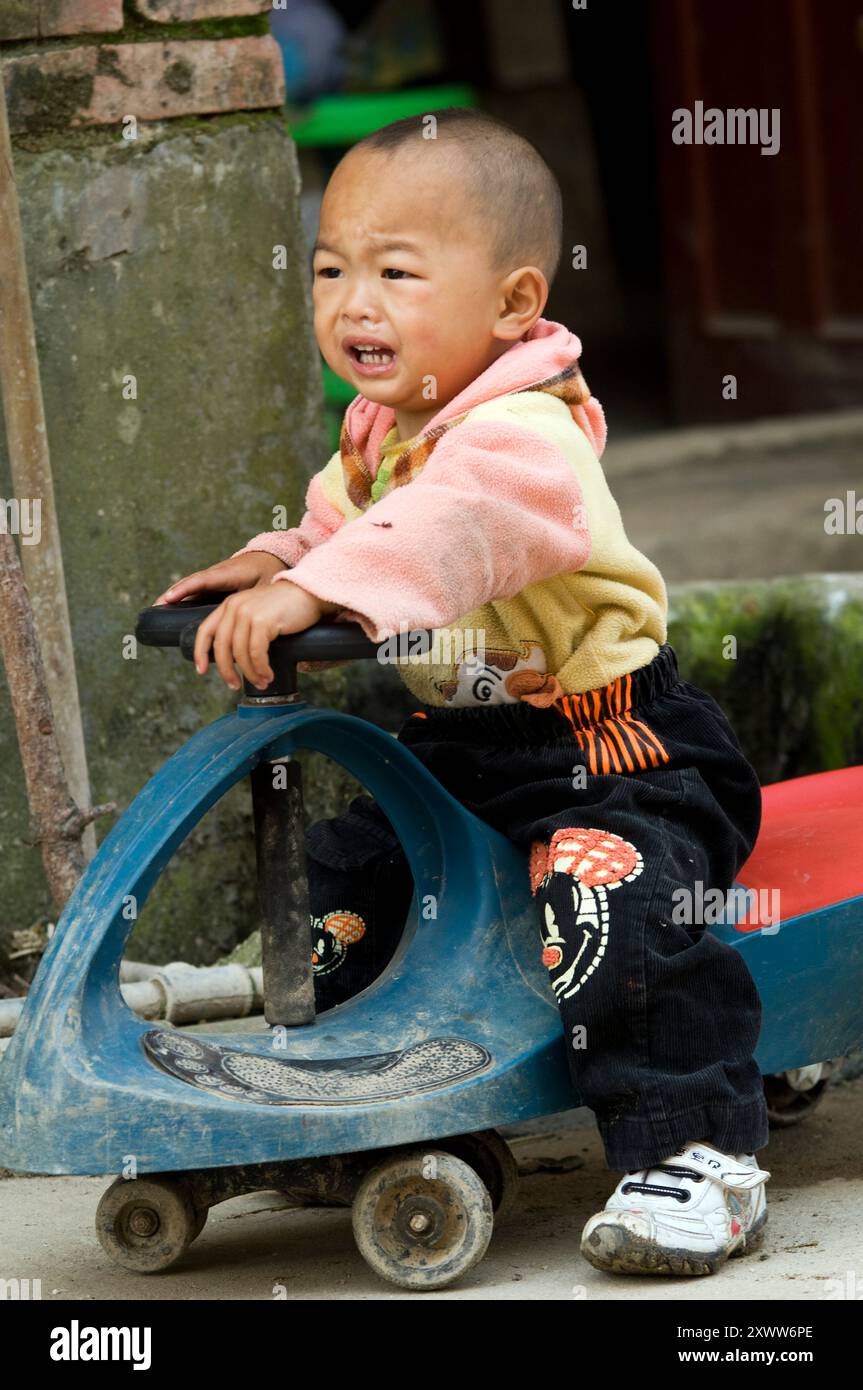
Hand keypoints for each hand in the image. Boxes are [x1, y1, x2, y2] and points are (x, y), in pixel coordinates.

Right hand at [152, 551, 287, 605]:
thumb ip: (260, 598)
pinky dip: (181, 596)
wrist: (269, 557)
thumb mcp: (267, 584)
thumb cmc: (270, 572)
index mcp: (229, 573)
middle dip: (173, 593)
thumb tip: (257, 617)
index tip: (171, 597)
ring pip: (190, 586)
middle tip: (156, 606)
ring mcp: (212, 578)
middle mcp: (216, 573)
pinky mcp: (212, 583)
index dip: (187, 589)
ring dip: (174, 596)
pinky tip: (170, 608)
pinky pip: (194, 589)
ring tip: (156, 609)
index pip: (204, 580)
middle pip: (191, 583)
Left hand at [193, 580, 336, 690]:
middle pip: (221, 647)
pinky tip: (268, 674)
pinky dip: (261, 668)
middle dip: (227, 671)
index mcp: (229, 604)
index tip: (201, 670)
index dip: (200, 652)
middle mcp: (235, 607)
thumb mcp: (257, 613)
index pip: (205, 630)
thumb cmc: (287, 607)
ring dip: (250, 673)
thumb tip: (234, 658)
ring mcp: (248, 613)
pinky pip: (256, 653)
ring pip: (240, 653)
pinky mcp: (263, 621)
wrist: (310, 592)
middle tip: (235, 685)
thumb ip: (242, 626)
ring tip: (261, 682)